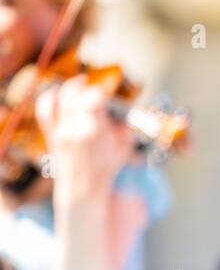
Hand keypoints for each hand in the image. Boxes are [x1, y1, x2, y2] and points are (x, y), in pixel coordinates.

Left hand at [35, 74, 135, 205]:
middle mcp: (74, 127)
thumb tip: (120, 114)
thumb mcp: (124, 149)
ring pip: (61, 98)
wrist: (82, 186)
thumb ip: (124, 129)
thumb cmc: (106, 168)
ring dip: (71, 87)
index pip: (94, 98)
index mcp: (94, 131)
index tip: (106, 96)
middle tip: (96, 92)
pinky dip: (50, 97)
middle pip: (76, 95)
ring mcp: (60, 129)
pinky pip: (45, 109)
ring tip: (80, 83)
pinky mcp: (51, 132)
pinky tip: (57, 92)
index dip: (101, 93)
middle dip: (88, 90)